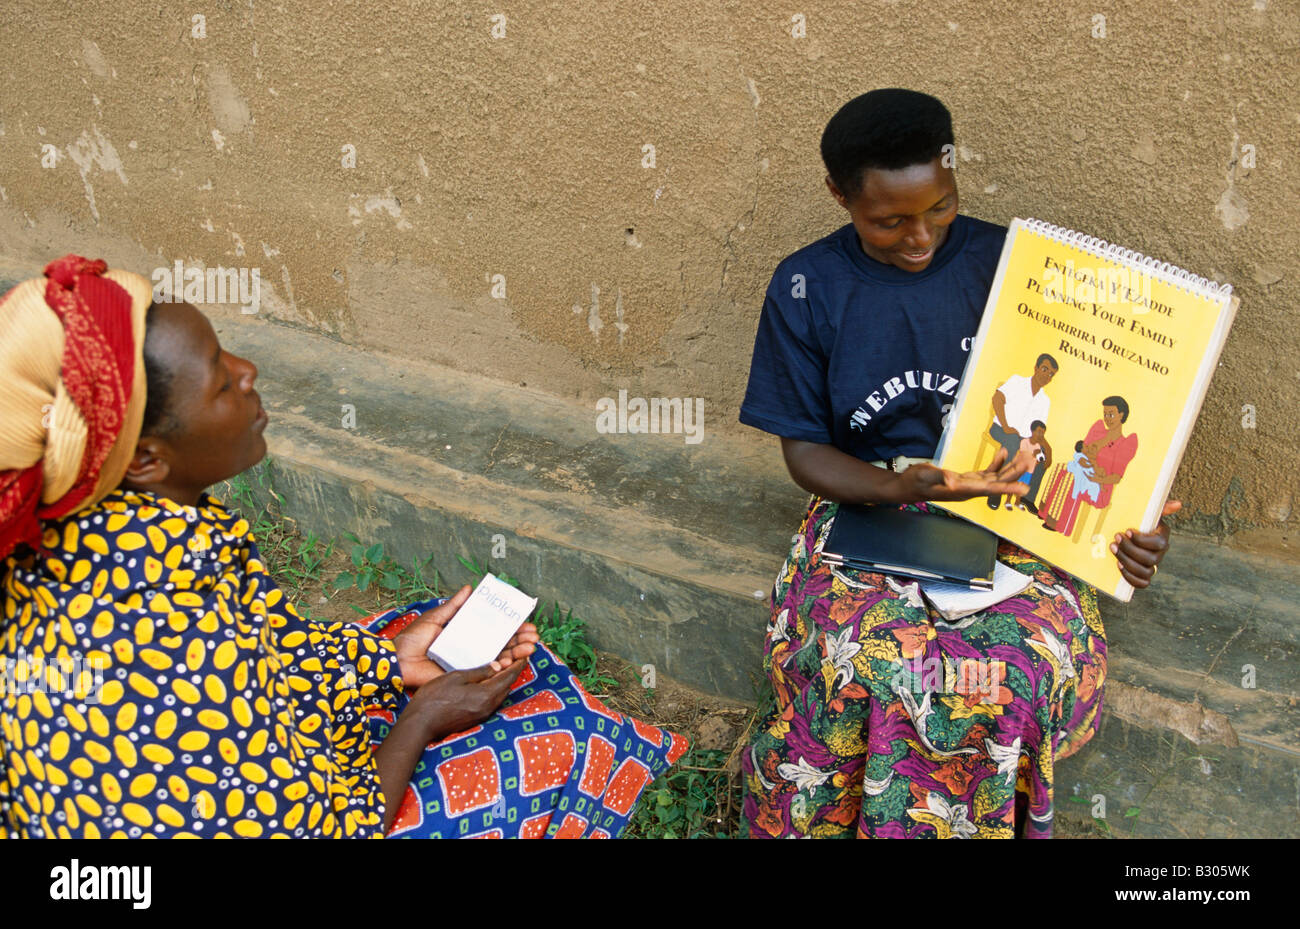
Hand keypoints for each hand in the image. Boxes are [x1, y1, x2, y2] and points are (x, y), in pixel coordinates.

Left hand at [392, 584, 540, 688]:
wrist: (398, 661)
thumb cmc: (413, 639)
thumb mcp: (435, 617)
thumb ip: (454, 606)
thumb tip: (470, 588)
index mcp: (465, 633)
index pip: (494, 629)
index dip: (511, 627)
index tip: (526, 622)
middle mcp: (470, 648)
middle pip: (501, 644)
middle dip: (520, 640)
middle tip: (534, 637)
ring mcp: (469, 663)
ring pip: (499, 658)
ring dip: (517, 653)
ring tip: (529, 648)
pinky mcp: (464, 676)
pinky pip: (486, 673)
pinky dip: (502, 668)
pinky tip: (513, 661)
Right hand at [403, 663, 525, 742]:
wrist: (420, 724)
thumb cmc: (435, 698)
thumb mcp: (457, 677)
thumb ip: (479, 672)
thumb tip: (497, 665)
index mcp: (486, 694)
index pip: (509, 677)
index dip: (518, 663)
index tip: (526, 653)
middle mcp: (488, 706)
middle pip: (507, 686)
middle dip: (513, 672)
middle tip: (516, 657)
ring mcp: (482, 714)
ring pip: (499, 694)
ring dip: (503, 681)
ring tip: (503, 668)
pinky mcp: (475, 718)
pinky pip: (491, 701)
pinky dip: (494, 689)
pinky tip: (487, 682)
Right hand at [895, 446, 1035, 502]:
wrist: (908, 487)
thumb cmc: (915, 481)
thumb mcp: (924, 475)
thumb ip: (938, 477)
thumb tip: (952, 480)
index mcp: (963, 490)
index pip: (990, 489)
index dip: (1008, 488)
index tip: (1025, 487)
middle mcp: (970, 490)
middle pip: (998, 482)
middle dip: (1015, 472)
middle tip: (1031, 459)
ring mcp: (970, 485)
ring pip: (996, 478)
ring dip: (1011, 468)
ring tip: (1024, 455)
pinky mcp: (967, 480)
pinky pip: (987, 473)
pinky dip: (997, 464)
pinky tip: (1002, 453)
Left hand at [1112, 500, 1179, 588]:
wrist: (1124, 533)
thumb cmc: (1137, 521)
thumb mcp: (1146, 512)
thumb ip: (1161, 507)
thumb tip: (1178, 504)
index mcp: (1162, 538)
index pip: (1159, 544)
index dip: (1142, 540)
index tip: (1127, 531)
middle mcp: (1160, 553)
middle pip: (1150, 559)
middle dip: (1130, 550)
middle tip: (1115, 539)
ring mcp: (1152, 565)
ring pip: (1146, 571)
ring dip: (1127, 562)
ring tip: (1113, 549)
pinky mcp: (1142, 575)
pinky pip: (1142, 583)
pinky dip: (1131, 578)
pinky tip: (1119, 565)